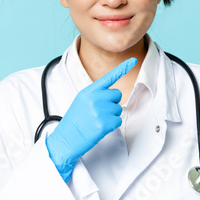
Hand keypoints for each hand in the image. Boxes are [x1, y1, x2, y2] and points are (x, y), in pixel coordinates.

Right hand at [46, 57, 135, 181]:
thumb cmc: (74, 122)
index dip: (122, 68)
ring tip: (96, 121)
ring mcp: (99, 111)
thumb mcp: (81, 102)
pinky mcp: (104, 123)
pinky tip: (99, 128)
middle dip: (112, 103)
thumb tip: (112, 95)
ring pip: (118, 109)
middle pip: (117, 95)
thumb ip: (95, 95)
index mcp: (88, 92)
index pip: (108, 77)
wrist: (65, 139)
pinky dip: (112, 126)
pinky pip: (118, 121)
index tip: (134, 60)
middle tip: (99, 113)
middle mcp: (94, 98)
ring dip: (111, 116)